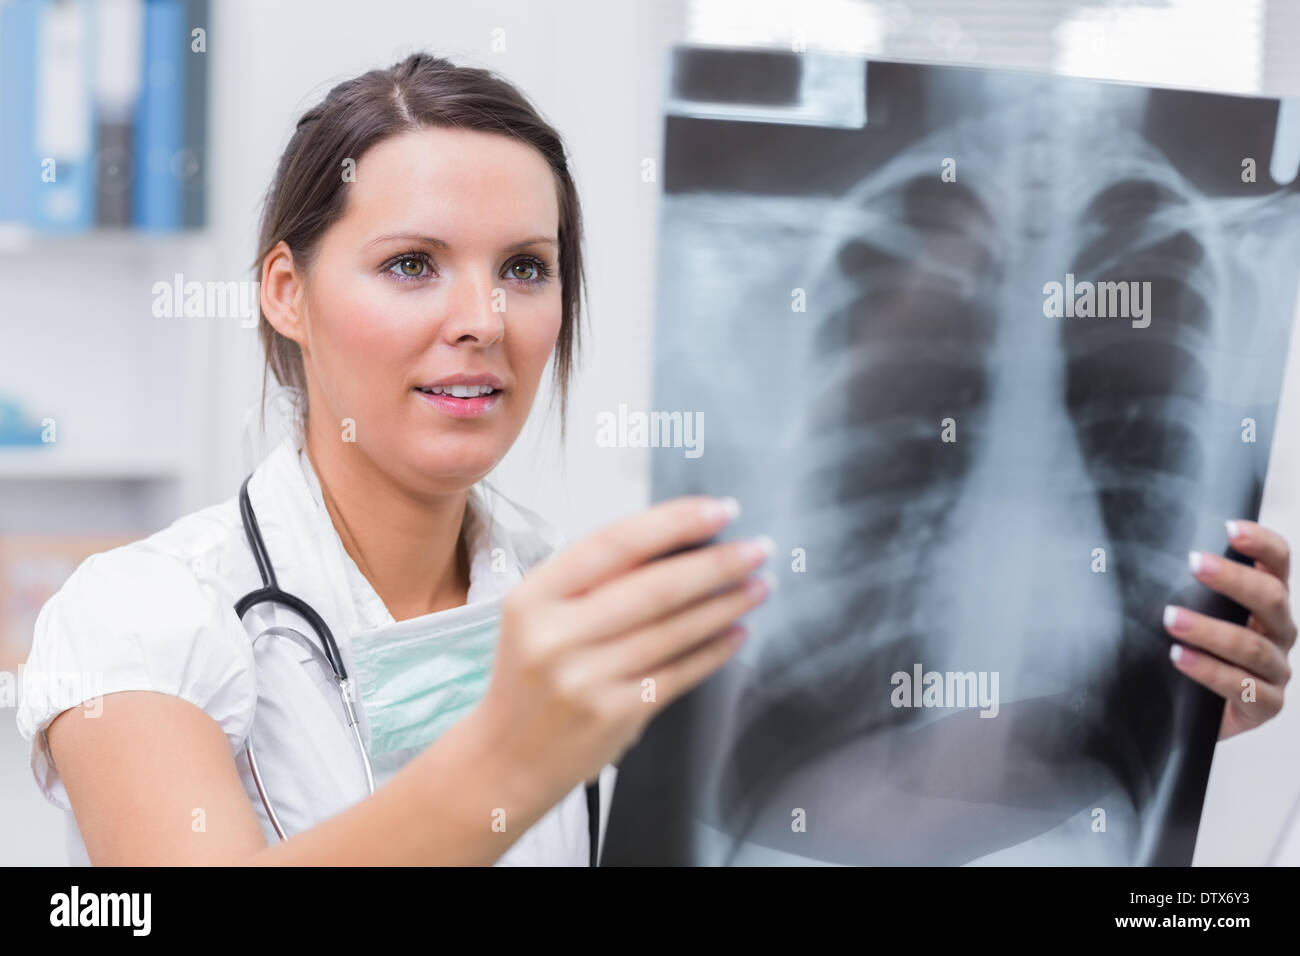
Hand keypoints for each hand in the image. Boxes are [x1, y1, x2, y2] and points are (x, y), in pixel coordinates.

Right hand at [478, 495, 773, 807]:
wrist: (507, 757)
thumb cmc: (532, 673)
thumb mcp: (540, 613)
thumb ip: (595, 578)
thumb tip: (678, 539)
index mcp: (535, 596)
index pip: (615, 543)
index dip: (674, 522)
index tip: (720, 509)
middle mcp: (556, 636)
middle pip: (655, 588)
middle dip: (718, 564)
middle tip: (759, 548)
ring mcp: (587, 679)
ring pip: (675, 630)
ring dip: (726, 605)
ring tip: (758, 586)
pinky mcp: (615, 715)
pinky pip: (679, 673)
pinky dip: (714, 650)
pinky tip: (736, 632)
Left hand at [1163, 519, 1295, 739]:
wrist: (1187, 712)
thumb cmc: (1187, 650)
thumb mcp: (1189, 614)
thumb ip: (1185, 589)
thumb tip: (1142, 554)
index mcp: (1266, 602)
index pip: (1277, 563)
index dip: (1261, 543)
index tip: (1230, 527)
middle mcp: (1278, 631)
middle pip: (1271, 598)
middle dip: (1232, 578)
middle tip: (1193, 563)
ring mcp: (1276, 670)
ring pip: (1252, 645)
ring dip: (1209, 629)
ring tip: (1170, 618)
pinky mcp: (1266, 705)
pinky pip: (1243, 687)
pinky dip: (1209, 671)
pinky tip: (1180, 657)